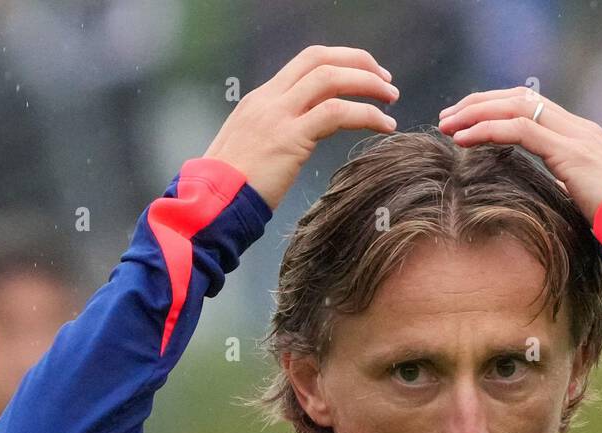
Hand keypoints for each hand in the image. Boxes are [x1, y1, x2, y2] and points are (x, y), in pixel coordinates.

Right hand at [204, 45, 397, 210]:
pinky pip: (337, 113)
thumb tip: (301, 139)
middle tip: (385, 81)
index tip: (363, 75)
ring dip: (368, 84)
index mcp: (260, 99)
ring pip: (331, 79)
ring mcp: (278, 116)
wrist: (210, 203)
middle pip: (320, 59)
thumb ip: (274, 135)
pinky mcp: (290, 139)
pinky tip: (385, 125)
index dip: (340, 62)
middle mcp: (269, 100)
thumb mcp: (250, 151)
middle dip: (359, 63)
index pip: (305, 63)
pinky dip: (367, 114)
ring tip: (391, 100)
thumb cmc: (228, 189)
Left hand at [437, 87, 601, 222]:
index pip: (531, 105)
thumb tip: (548, 191)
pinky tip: (464, 140)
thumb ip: (566, 185)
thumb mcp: (584, 197)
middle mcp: (577, 128)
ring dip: (476, 113)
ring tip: (448, 126)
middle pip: (519, 97)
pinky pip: (520, 131)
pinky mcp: (570, 153)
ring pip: (516, 107)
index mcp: (579, 136)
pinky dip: (487, 131)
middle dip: (479, 103)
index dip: (495, 108)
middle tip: (447, 119)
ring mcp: (575, 136)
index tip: (466, 122)